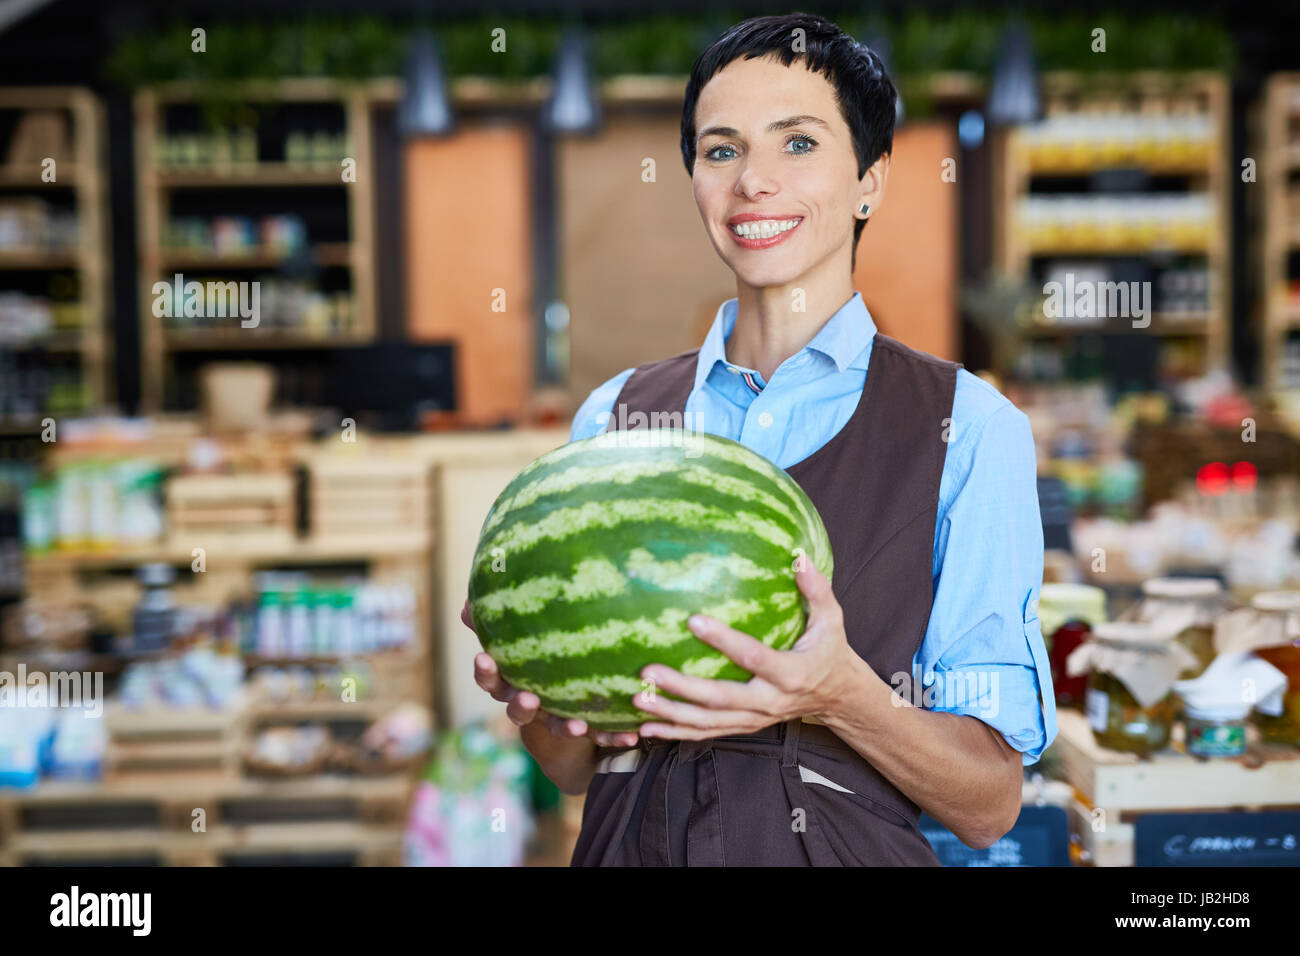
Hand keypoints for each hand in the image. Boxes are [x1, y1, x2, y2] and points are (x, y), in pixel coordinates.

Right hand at [463, 599, 639, 748]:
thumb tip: (471, 597)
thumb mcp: (524, 635)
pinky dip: (610, 736)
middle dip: (520, 704)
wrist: (568, 705)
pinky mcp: (584, 730)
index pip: (490, 677)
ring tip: (577, 725)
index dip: (484, 670)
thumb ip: (505, 618)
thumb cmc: (541, 654)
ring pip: (555, 726)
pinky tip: (628, 735)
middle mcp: (530, 703)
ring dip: (564, 727)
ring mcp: (556, 719)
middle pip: (516, 709)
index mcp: (511, 680)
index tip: (483, 657)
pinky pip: (597, 736)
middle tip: (528, 698)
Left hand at [632, 557, 863, 739]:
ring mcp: (754, 718)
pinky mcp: (744, 727)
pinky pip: (707, 733)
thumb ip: (816, 589)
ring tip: (638, 701)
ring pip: (708, 722)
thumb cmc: (829, 650)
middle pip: (720, 698)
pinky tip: (646, 727)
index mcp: (790, 673)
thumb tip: (799, 556)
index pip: (752, 656)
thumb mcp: (832, 619)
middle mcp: (769, 701)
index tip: (693, 621)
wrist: (837, 698)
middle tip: (649, 672)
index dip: (723, 640)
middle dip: (682, 688)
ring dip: (671, 714)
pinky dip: (676, 732)